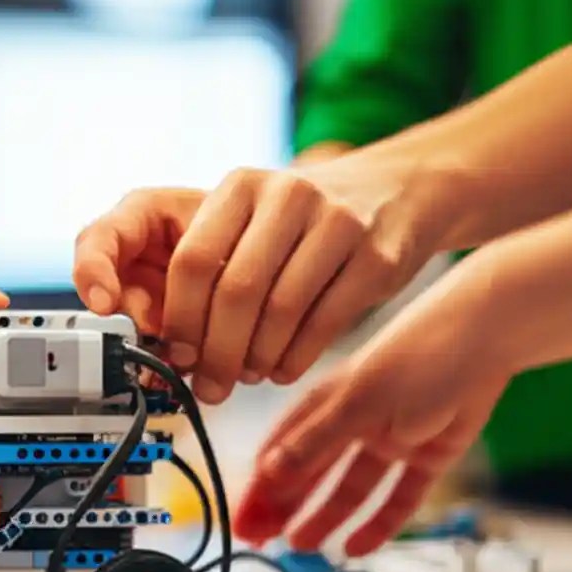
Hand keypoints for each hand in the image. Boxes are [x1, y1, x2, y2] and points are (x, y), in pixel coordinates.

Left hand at [75, 159, 448, 403]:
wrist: (397, 189)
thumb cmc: (302, 219)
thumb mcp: (253, 215)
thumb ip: (213, 263)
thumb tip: (175, 345)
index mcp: (240, 186)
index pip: (193, 260)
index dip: (181, 318)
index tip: (177, 356)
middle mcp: (287, 195)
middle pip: (236, 290)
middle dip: (218, 351)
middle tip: (211, 385)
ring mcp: (338, 222)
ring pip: (281, 310)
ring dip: (257, 357)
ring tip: (247, 377)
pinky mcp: (378, 255)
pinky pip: (325, 320)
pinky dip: (296, 357)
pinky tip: (282, 370)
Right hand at [233, 272, 509, 555]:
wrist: (481, 340)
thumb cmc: (413, 357)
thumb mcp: (357, 403)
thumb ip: (315, 442)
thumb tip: (268, 472)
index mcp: (325, 404)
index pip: (281, 451)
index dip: (260, 487)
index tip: (245, 520)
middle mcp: (351, 423)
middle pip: (310, 472)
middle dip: (283, 505)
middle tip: (262, 539)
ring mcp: (388, 440)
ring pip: (349, 488)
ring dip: (324, 516)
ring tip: (302, 545)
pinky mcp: (426, 455)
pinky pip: (398, 496)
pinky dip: (379, 522)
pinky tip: (358, 545)